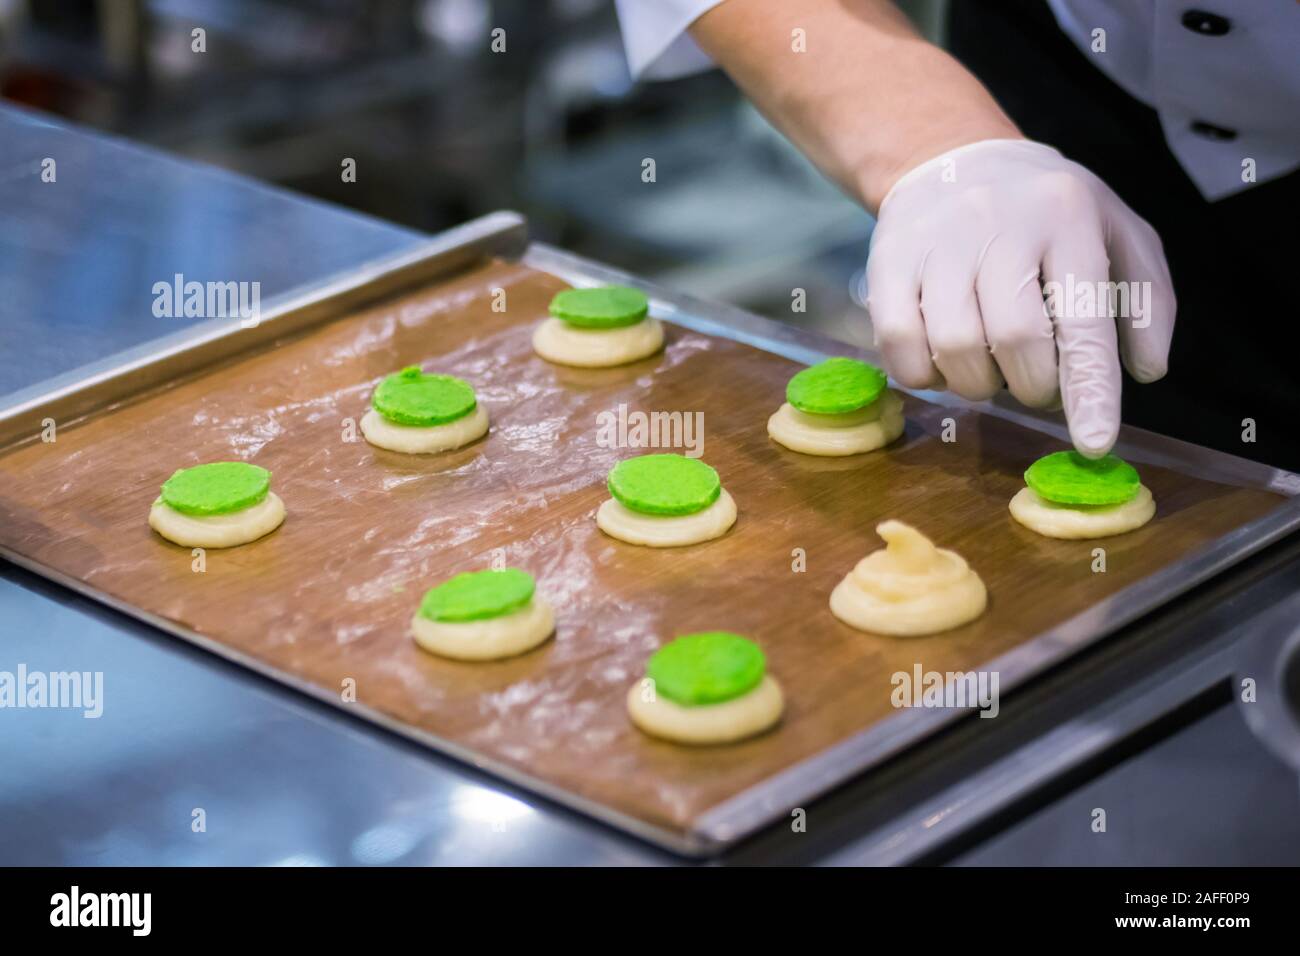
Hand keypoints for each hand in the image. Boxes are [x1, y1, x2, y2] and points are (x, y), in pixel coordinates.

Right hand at [865, 139, 1174, 456]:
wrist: (948, 158)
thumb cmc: (1043, 210)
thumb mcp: (1115, 229)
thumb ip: (1147, 298)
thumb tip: (1146, 370)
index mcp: (1068, 217)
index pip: (1083, 316)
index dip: (1089, 388)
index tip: (1093, 443)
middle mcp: (999, 225)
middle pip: (1014, 340)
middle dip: (1031, 385)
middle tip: (1033, 379)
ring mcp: (937, 244)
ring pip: (954, 349)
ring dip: (978, 383)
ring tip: (988, 364)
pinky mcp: (888, 263)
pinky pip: (900, 348)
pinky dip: (925, 375)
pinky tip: (942, 359)